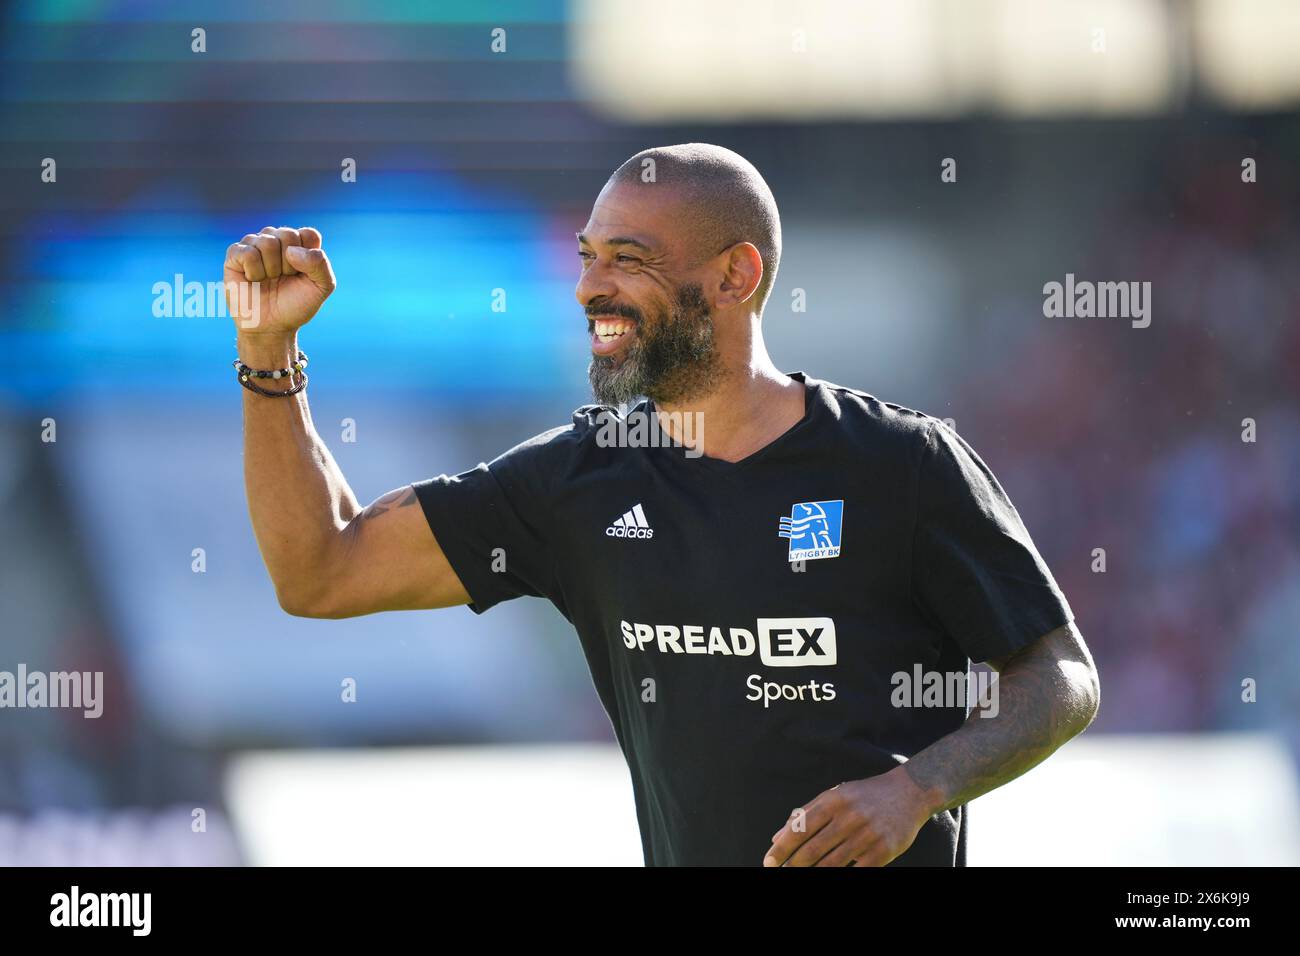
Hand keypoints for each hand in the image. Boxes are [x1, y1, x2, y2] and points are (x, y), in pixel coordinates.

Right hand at [223, 225, 335, 334]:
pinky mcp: (235, 253)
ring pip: (268, 242)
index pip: (309, 234)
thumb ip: (320, 264)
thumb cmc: (296, 304)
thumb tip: (291, 250)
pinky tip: (253, 279)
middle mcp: (276, 238)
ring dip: (272, 269)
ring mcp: (254, 243)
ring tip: (269, 279)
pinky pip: (248, 253)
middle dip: (290, 264)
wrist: (272, 326)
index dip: (309, 258)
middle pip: (288, 234)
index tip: (303, 275)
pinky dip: (254, 272)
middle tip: (284, 278)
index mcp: (299, 243)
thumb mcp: (322, 287)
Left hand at [763, 768, 935, 866]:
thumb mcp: (834, 796)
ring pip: (831, 864)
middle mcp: (849, 816)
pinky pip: (856, 871)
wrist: (910, 792)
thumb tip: (777, 838)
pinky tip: (828, 877)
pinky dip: (839, 876)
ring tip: (799, 877)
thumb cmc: (864, 795)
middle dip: (793, 866)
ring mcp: (867, 835)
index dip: (781, 848)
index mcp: (834, 800)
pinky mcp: (883, 851)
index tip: (768, 862)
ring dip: (812, 874)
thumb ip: (805, 814)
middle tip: (780, 873)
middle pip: (813, 849)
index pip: (799, 828)